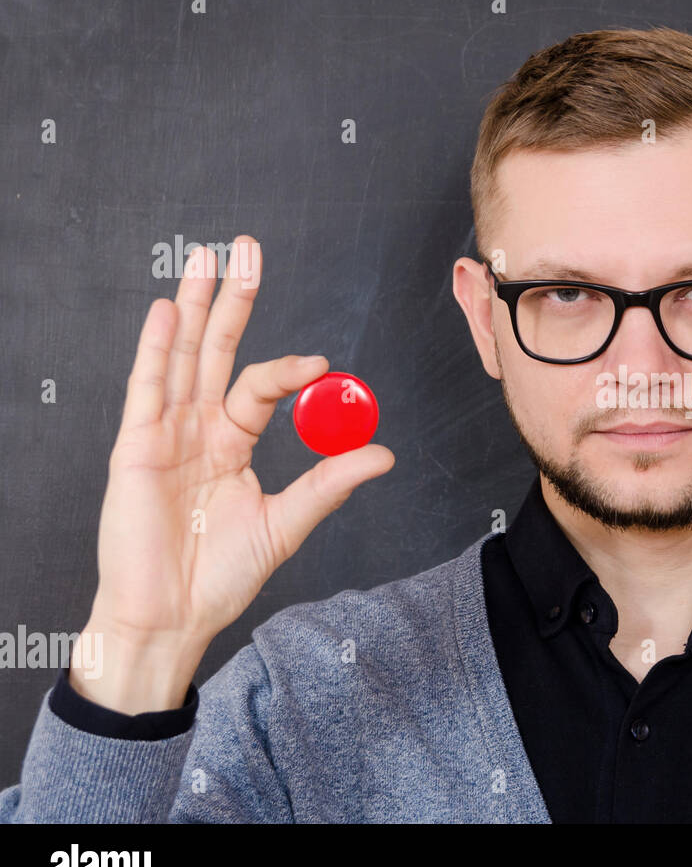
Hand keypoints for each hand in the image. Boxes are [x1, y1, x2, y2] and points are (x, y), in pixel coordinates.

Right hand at [74, 236, 394, 712]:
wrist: (171, 618)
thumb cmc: (219, 578)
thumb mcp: (285, 524)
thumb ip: (328, 484)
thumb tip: (382, 453)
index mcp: (231, 444)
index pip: (261, 388)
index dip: (289, 370)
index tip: (323, 365)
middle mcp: (197, 430)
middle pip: (217, 351)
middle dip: (234, 300)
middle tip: (248, 248)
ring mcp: (164, 435)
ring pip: (182, 358)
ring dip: (195, 307)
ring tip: (207, 258)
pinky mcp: (134, 449)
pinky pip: (147, 390)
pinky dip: (157, 349)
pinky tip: (170, 310)